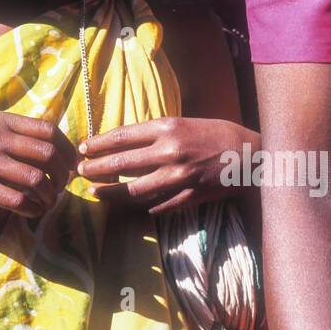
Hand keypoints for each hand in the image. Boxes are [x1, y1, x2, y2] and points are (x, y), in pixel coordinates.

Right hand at [0, 110, 76, 217]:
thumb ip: (13, 133)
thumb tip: (52, 145)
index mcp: (0, 120)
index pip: (48, 130)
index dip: (67, 149)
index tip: (71, 163)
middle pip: (48, 154)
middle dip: (62, 174)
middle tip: (61, 185)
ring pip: (37, 179)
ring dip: (49, 194)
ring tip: (47, 200)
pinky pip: (19, 200)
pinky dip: (33, 208)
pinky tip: (33, 210)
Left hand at [76, 117, 254, 213]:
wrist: (252, 156)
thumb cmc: (217, 134)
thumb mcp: (185, 123)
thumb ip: (157, 132)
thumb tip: (125, 142)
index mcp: (168, 128)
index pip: (123, 137)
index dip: (99, 144)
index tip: (83, 149)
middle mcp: (170, 152)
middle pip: (123, 163)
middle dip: (96, 169)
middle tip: (78, 172)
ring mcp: (179, 177)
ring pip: (134, 190)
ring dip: (111, 192)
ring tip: (96, 192)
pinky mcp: (188, 197)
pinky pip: (157, 205)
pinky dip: (141, 206)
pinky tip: (128, 206)